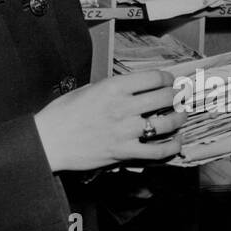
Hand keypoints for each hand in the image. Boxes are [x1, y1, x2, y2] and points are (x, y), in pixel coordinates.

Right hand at [35, 70, 184, 171]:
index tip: (170, 82)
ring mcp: (125, 131)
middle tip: (181, 98)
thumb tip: (135, 87)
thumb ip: (113, 88)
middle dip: (178, 96)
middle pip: (165, 97)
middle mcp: (123, 107)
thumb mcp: (89, 89)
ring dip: (179, 119)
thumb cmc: (63, 113)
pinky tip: (176, 143)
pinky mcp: (124, 152)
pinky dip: (172, 148)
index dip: (168, 79)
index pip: (154, 78)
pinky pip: (157, 152)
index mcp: (114, 87)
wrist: (49, 140)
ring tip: (181, 117)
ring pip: (167, 123)